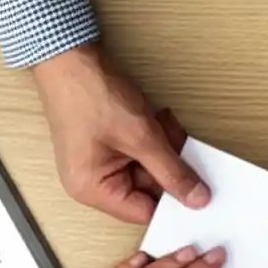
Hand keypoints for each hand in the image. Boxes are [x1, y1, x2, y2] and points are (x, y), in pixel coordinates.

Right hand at [32, 45, 209, 223]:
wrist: (68, 55)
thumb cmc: (89, 93)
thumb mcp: (141, 137)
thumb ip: (173, 171)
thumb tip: (196, 198)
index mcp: (93, 190)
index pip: (144, 211)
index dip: (173, 201)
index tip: (199, 188)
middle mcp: (92, 182)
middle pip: (149, 187)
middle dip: (168, 162)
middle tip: (179, 140)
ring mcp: (99, 162)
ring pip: (149, 166)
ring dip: (163, 144)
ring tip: (162, 121)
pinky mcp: (107, 145)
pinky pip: (140, 150)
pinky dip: (153, 135)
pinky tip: (155, 117)